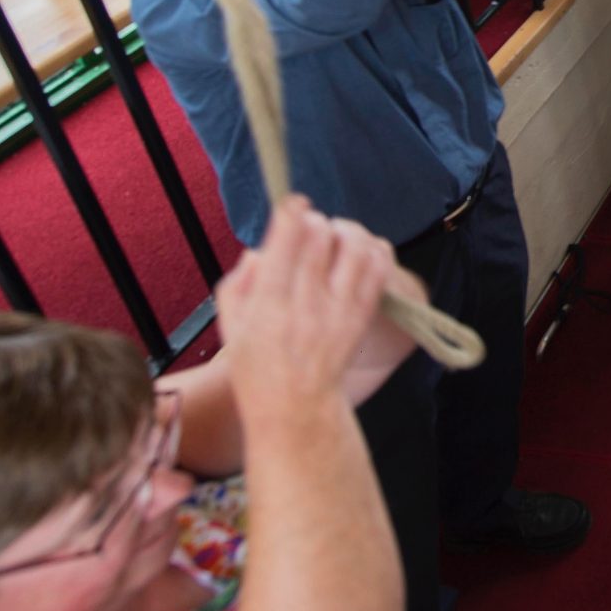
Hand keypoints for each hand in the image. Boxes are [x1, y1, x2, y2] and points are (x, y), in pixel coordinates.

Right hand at [217, 197, 404, 426]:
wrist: (294, 406)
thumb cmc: (257, 364)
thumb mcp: (230, 324)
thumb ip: (239, 282)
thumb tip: (260, 250)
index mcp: (269, 304)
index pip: (286, 244)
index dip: (292, 213)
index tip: (292, 204)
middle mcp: (307, 304)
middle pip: (323, 237)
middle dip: (315, 220)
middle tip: (309, 226)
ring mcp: (340, 310)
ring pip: (357, 247)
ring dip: (346, 231)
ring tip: (335, 238)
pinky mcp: (362, 316)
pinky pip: (380, 269)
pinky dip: (374, 250)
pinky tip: (358, 253)